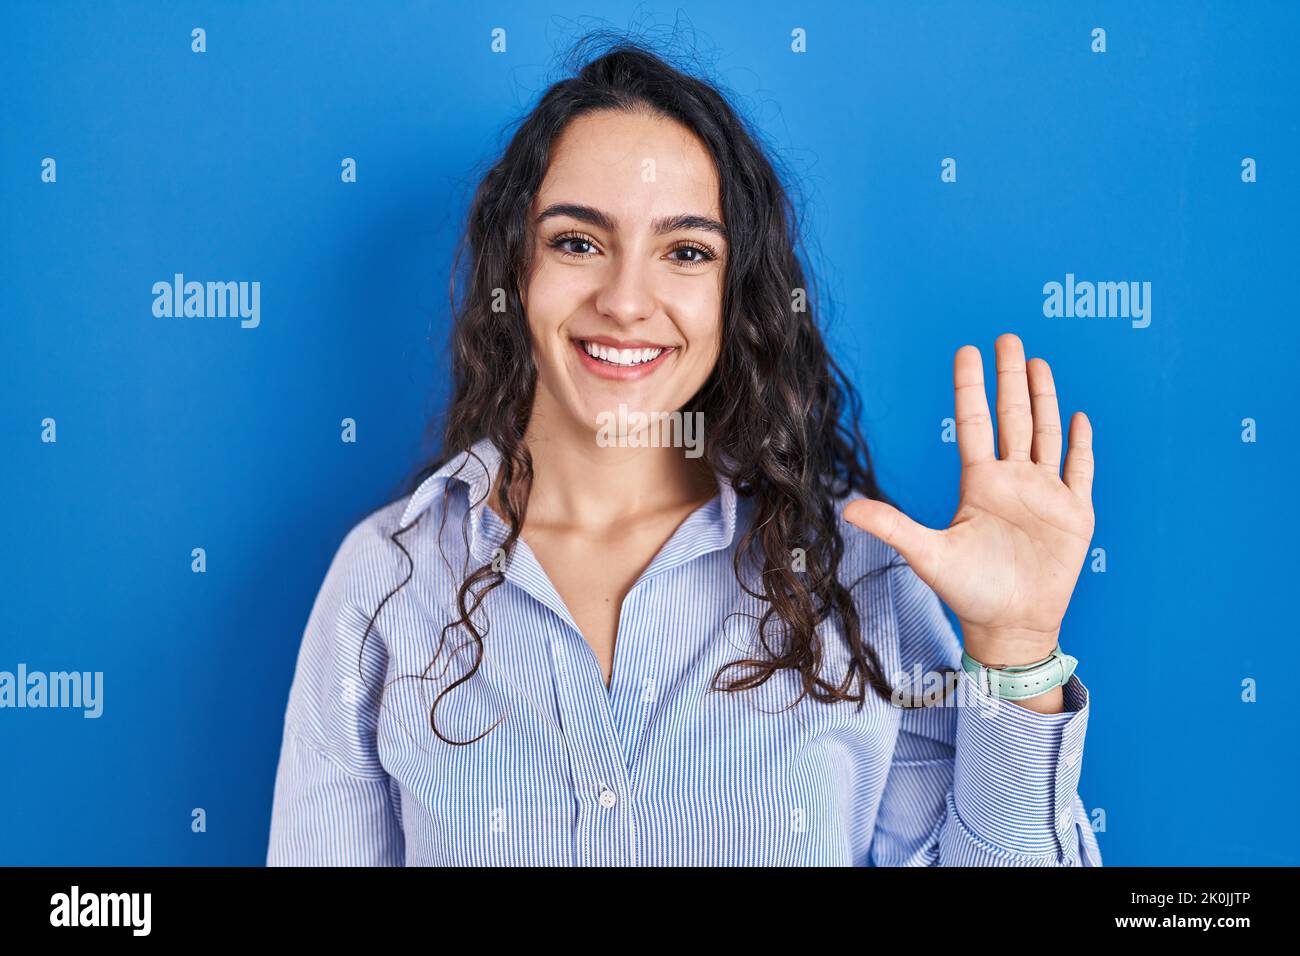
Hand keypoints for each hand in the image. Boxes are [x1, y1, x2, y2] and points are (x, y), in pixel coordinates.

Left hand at [843, 333, 1094, 668]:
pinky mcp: (1074, 513)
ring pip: (1046, 434)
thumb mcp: (927, 554)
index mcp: (978, 484)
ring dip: (1044, 398)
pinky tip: (1078, 416)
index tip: (968, 351)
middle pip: (1013, 417)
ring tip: (1039, 362)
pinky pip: (1079, 470)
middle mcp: (1011, 481)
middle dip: (1010, 377)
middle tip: (1007, 338)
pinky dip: (1080, 444)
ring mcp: (1044, 494)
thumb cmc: (968, 593)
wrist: (1010, 626)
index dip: (972, 386)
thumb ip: (893, 526)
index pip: (975, 422)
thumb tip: (847, 510)